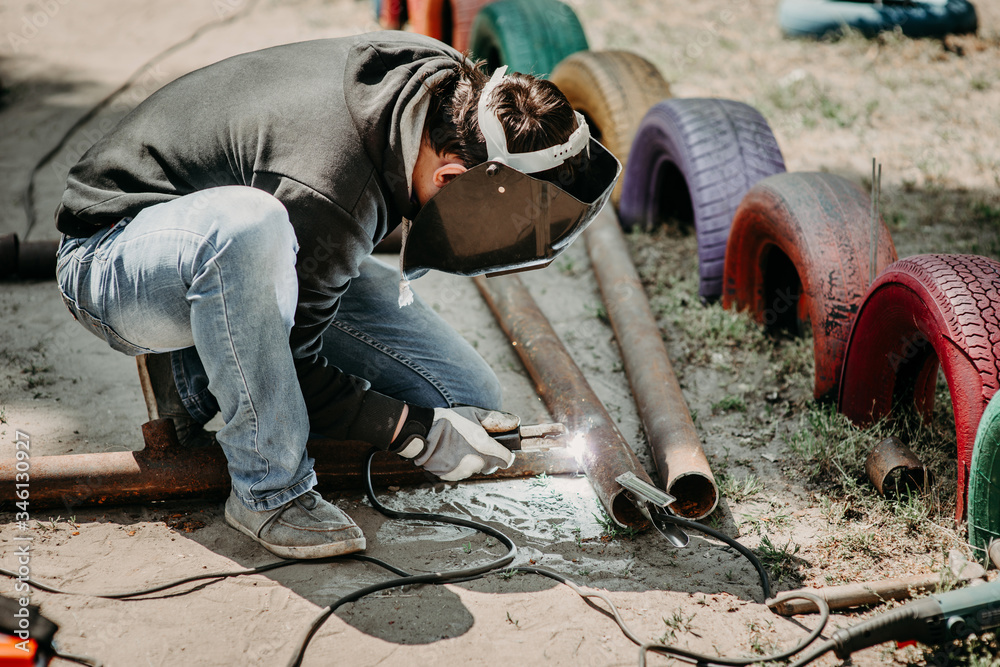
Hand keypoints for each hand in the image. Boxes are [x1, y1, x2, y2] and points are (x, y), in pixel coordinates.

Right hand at [396, 406, 517, 480]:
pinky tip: (452, 454)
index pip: (507, 459)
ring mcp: (463, 470)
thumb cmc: (450, 420)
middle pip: (492, 466)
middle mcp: (476, 461)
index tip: (502, 450)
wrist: (423, 431)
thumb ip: (497, 420)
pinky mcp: (451, 476)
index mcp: (485, 446)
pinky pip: (462, 472)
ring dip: (473, 461)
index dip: (507, 454)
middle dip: (489, 457)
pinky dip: (459, 465)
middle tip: (477, 445)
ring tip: (461, 447)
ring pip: (476, 469)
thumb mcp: (474, 414)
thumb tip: (515, 422)